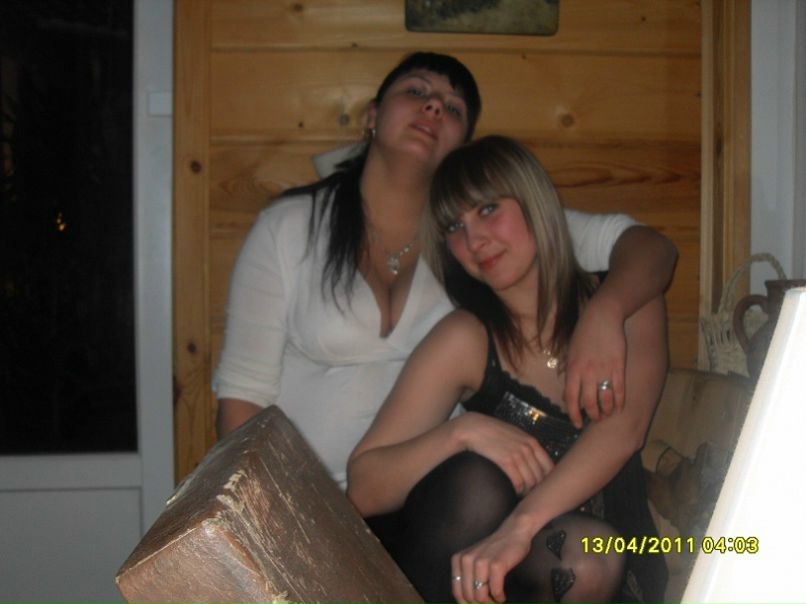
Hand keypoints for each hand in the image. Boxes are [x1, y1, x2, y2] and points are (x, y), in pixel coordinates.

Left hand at [451, 519, 533, 603]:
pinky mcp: (497, 565)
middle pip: (468, 597)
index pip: (457, 593)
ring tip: (496, 601)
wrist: (513, 532)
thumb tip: (468, 603)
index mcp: (458, 560)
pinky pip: (495, 591)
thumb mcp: (474, 560)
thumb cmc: (495, 550)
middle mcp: (466, 560)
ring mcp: (481, 562)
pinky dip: (499, 598)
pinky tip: (502, 596)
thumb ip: (467, 577)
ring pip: (480, 597)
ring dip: (491, 603)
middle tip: (491, 603)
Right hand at [456, 413, 553, 494]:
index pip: (549, 467)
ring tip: (521, 496)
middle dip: (536, 489)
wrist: (473, 428)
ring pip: (531, 482)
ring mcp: (518, 454)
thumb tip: (533, 462)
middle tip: (530, 495)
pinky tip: (513, 491)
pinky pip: (518, 482)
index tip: (540, 487)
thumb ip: (526, 446)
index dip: (547, 480)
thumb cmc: (492, 432)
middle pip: (541, 477)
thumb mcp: (514, 435)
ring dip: (526, 492)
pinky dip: (517, 490)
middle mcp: (528, 448)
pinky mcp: (506, 461)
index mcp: (532, 442)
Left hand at [563, 295, 625, 428]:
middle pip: (589, 402)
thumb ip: (570, 372)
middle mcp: (587, 372)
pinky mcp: (618, 365)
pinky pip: (619, 389)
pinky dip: (620, 401)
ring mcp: (603, 369)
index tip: (577, 424)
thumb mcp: (571, 352)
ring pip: (605, 399)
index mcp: (573, 369)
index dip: (574, 414)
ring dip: (607, 410)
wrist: (602, 316)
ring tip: (608, 414)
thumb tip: (568, 392)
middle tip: (595, 420)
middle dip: (592, 415)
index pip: (571, 398)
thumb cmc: (584, 333)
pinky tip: (620, 408)